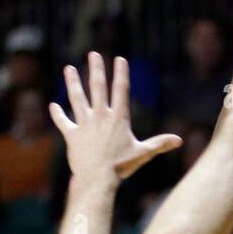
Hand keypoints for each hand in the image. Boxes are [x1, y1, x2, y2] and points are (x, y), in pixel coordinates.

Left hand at [49, 52, 181, 179]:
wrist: (98, 179)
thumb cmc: (122, 167)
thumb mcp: (143, 153)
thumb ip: (159, 144)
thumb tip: (179, 140)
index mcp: (118, 118)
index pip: (121, 90)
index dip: (121, 73)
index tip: (119, 59)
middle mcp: (100, 117)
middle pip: (98, 88)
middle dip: (96, 69)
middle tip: (93, 54)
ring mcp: (85, 125)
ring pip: (77, 99)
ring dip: (73, 83)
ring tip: (69, 68)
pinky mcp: (72, 135)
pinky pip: (63, 122)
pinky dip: (58, 114)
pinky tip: (53, 106)